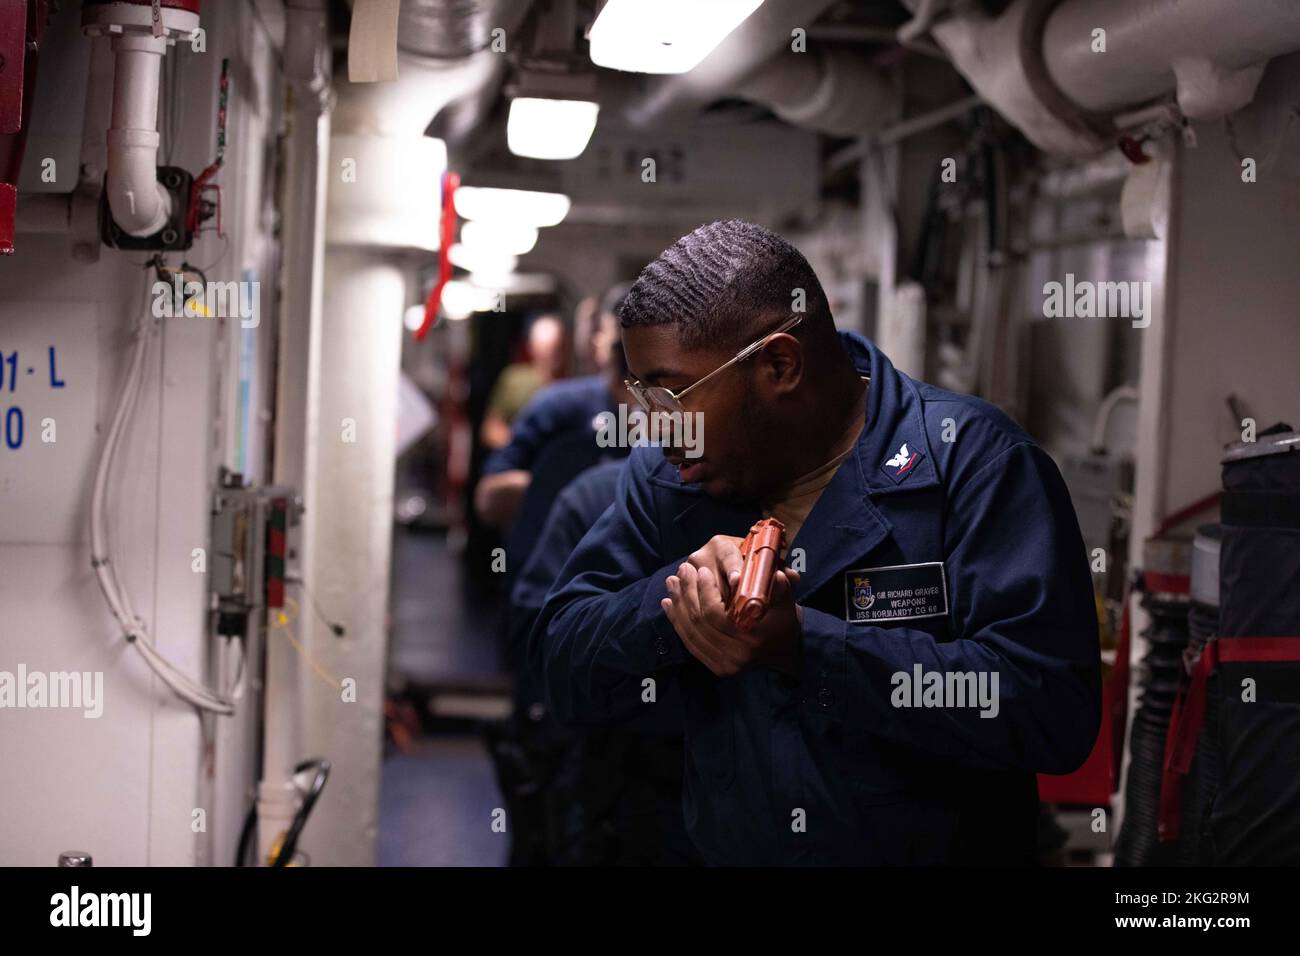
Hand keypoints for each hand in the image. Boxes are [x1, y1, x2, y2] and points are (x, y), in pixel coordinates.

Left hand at [661, 558, 802, 677]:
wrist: (784, 651)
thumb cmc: (782, 620)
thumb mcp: (785, 601)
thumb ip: (781, 588)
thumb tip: (777, 574)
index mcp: (749, 638)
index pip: (715, 614)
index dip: (704, 591)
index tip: (701, 571)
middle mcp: (734, 656)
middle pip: (699, 622)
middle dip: (687, 593)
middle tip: (681, 570)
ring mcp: (723, 665)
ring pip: (690, 632)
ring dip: (678, 605)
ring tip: (672, 583)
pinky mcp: (715, 667)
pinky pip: (690, 643)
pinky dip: (676, 622)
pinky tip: (668, 604)